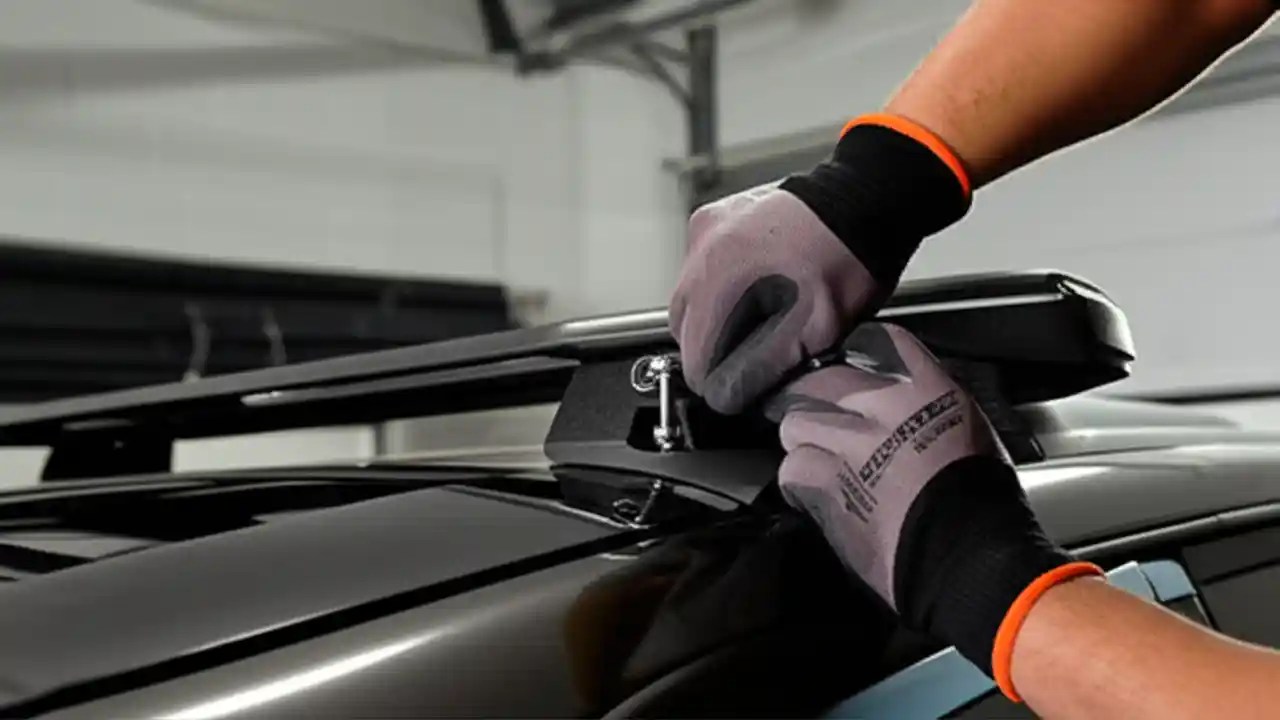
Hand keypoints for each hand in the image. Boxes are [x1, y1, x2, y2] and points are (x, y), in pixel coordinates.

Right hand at [669, 117, 971, 414]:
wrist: (866, 197)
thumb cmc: (848, 258)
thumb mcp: (813, 329)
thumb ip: (761, 367)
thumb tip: (724, 395)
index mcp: (719, 278)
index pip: (693, 355)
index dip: (716, 381)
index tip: (739, 387)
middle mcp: (701, 250)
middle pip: (684, 326)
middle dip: (712, 348)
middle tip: (750, 358)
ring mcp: (706, 229)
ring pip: (689, 295)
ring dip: (712, 317)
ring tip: (755, 321)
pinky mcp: (717, 217)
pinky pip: (702, 266)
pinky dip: (720, 285)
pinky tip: (754, 287)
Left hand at [770, 322, 1100, 684]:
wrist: (967, 553)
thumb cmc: (982, 500)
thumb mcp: (970, 430)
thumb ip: (931, 407)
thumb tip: (912, 409)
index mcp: (926, 387)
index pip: (878, 342)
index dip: (858, 357)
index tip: (854, 375)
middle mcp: (881, 405)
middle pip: (820, 379)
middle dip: (815, 399)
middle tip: (820, 418)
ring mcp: (849, 443)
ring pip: (795, 424)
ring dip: (803, 442)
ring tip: (817, 460)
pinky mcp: (826, 485)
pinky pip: (792, 471)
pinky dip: (798, 483)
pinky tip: (811, 494)